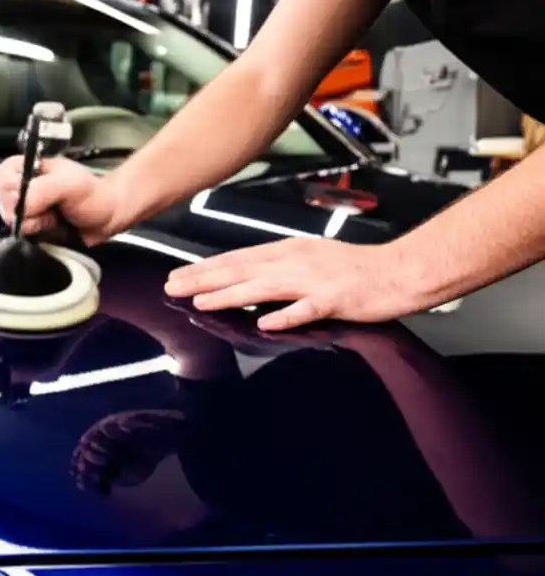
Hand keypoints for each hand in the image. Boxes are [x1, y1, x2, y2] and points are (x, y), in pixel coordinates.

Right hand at [0, 156, 123, 245]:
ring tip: (53, 218)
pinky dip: (36, 236)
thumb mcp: (69, 184)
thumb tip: (18, 210)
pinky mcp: (32, 230)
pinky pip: (21, 236)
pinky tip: (51, 229)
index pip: (2, 176)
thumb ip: (40, 191)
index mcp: (28, 168)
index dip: (13, 189)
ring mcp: (27, 210)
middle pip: (5, 202)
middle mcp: (23, 188)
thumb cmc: (94, 195)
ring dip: (34, 224)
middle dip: (28, 210)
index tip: (33, 194)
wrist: (109, 218)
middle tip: (50, 207)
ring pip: (12, 222)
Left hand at [164, 238, 421, 330]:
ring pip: (264, 286)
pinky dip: (285, 315)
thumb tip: (246, 278)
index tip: (178, 275)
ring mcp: (315, 280)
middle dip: (204, 278)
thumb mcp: (310, 260)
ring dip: (231, 294)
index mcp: (289, 251)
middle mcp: (297, 261)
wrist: (401, 271)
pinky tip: (264, 323)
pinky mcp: (336, 299)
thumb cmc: (356, 270)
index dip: (206, 268)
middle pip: (242, 270)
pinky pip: (307, 309)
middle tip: (173, 286)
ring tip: (201, 301)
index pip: (239, 259)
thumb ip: (279, 268)